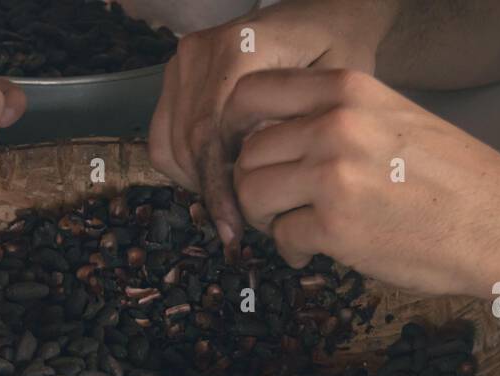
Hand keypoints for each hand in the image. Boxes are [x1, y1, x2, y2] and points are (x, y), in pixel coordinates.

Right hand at [149, 0, 396, 253]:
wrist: (323, 13)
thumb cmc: (337, 48)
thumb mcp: (331, 89)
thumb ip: (293, 131)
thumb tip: (256, 185)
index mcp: (237, 53)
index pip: (211, 137)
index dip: (218, 191)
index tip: (233, 230)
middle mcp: (200, 54)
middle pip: (188, 147)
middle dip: (211, 193)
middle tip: (240, 226)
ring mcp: (182, 63)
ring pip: (170, 147)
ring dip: (198, 182)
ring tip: (233, 204)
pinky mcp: (175, 75)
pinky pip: (163, 137)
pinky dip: (185, 166)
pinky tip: (217, 177)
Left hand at [222, 67, 499, 295]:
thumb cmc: (454, 180)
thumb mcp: (394, 120)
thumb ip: (337, 119)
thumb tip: (275, 137)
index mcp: (349, 90)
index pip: (252, 92)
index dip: (235, 128)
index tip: (245, 153)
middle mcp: (335, 125)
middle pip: (247, 152)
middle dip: (252, 185)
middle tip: (276, 205)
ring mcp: (332, 175)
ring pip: (251, 195)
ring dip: (264, 219)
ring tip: (293, 228)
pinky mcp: (334, 227)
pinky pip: (281, 238)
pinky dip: (292, 251)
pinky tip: (314, 253)